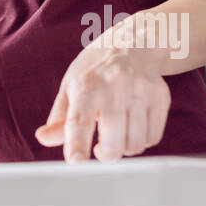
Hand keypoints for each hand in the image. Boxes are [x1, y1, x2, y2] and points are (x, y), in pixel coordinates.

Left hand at [34, 36, 169, 162]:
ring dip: (124, 148)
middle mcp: (116, 85)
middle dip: (106, 155)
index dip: (77, 142)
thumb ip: (59, 117)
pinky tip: (134, 125)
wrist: (132, 44)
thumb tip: (43, 138)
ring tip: (117, 132)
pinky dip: (142, 140)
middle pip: (114, 143)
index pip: (80, 119)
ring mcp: (142, 90)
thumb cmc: (95, 71)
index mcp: (87, 84)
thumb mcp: (70, 87)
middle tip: (100, 148)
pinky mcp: (161, 96)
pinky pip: (153, 138)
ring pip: (135, 145)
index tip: (75, 160)